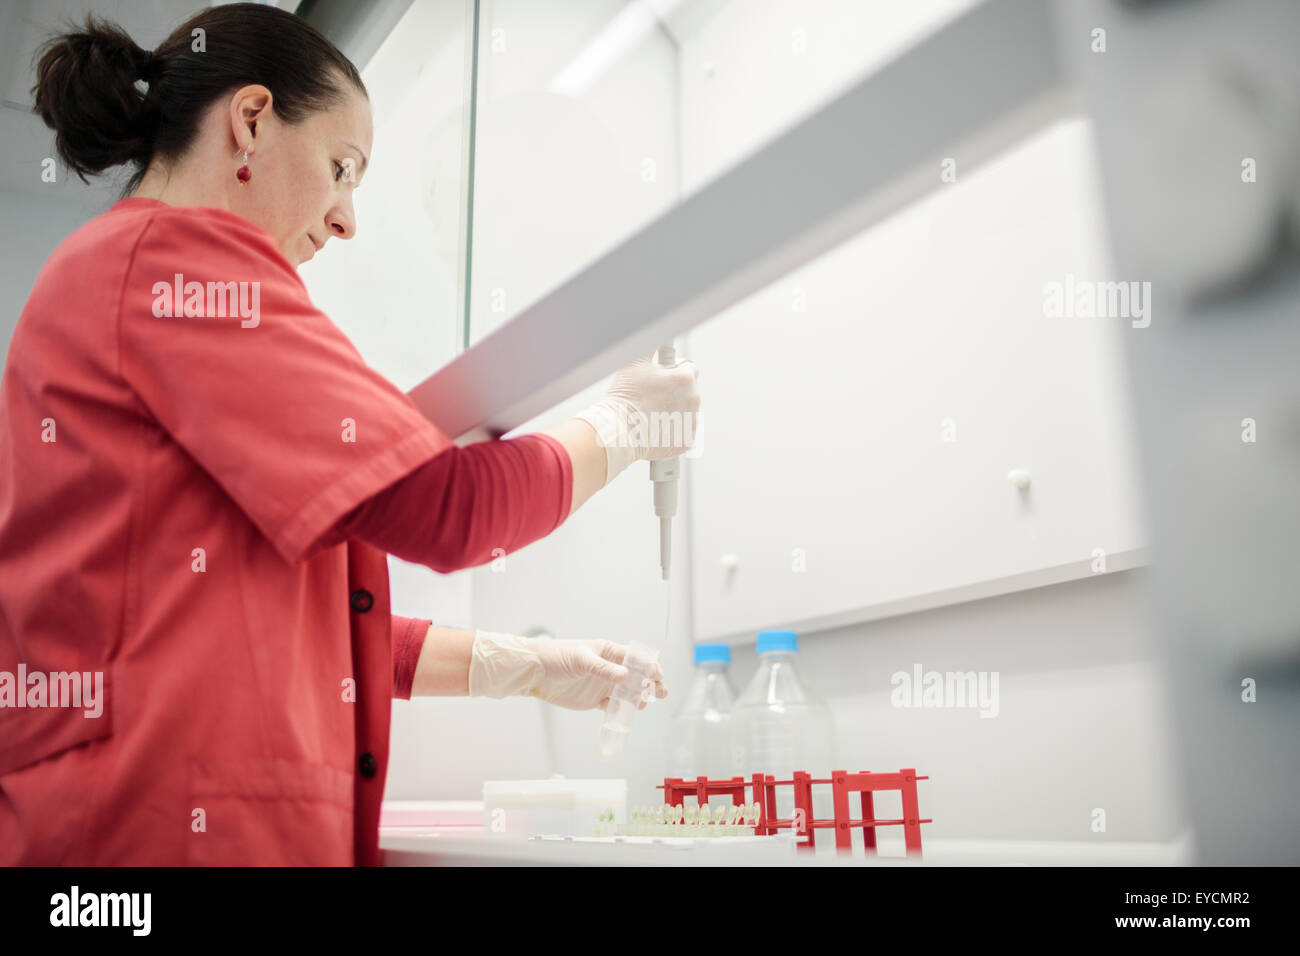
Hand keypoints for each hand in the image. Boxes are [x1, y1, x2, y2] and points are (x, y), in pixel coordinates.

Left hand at [468, 631, 667, 710]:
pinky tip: (627, 714)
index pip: (634, 659)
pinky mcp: (594, 700)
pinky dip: (621, 711)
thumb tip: (625, 676)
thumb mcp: (581, 659)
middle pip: (636, 677)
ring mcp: (602, 685)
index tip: (657, 675)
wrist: (536, 672)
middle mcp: (609, 668)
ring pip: (627, 693)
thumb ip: (603, 668)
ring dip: (638, 698)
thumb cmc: (557, 657)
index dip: (648, 667)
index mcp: (608, 652)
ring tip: (643, 704)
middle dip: (650, 684)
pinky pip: (612, 706)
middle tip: (660, 692)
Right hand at [571, 352, 700, 484]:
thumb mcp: (635, 361)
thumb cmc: (624, 396)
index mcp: (685, 380)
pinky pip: (682, 433)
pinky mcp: (684, 442)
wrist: (616, 430)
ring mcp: (689, 423)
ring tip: (651, 412)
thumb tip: (656, 332)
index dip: (673, 369)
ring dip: (674, 410)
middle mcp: (693, 401)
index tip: (661, 376)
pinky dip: (672, 430)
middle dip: (673, 391)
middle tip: (651, 396)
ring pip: (686, 411)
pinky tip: (656, 427)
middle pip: (688, 391)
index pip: (689, 368)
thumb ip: (651, 344)